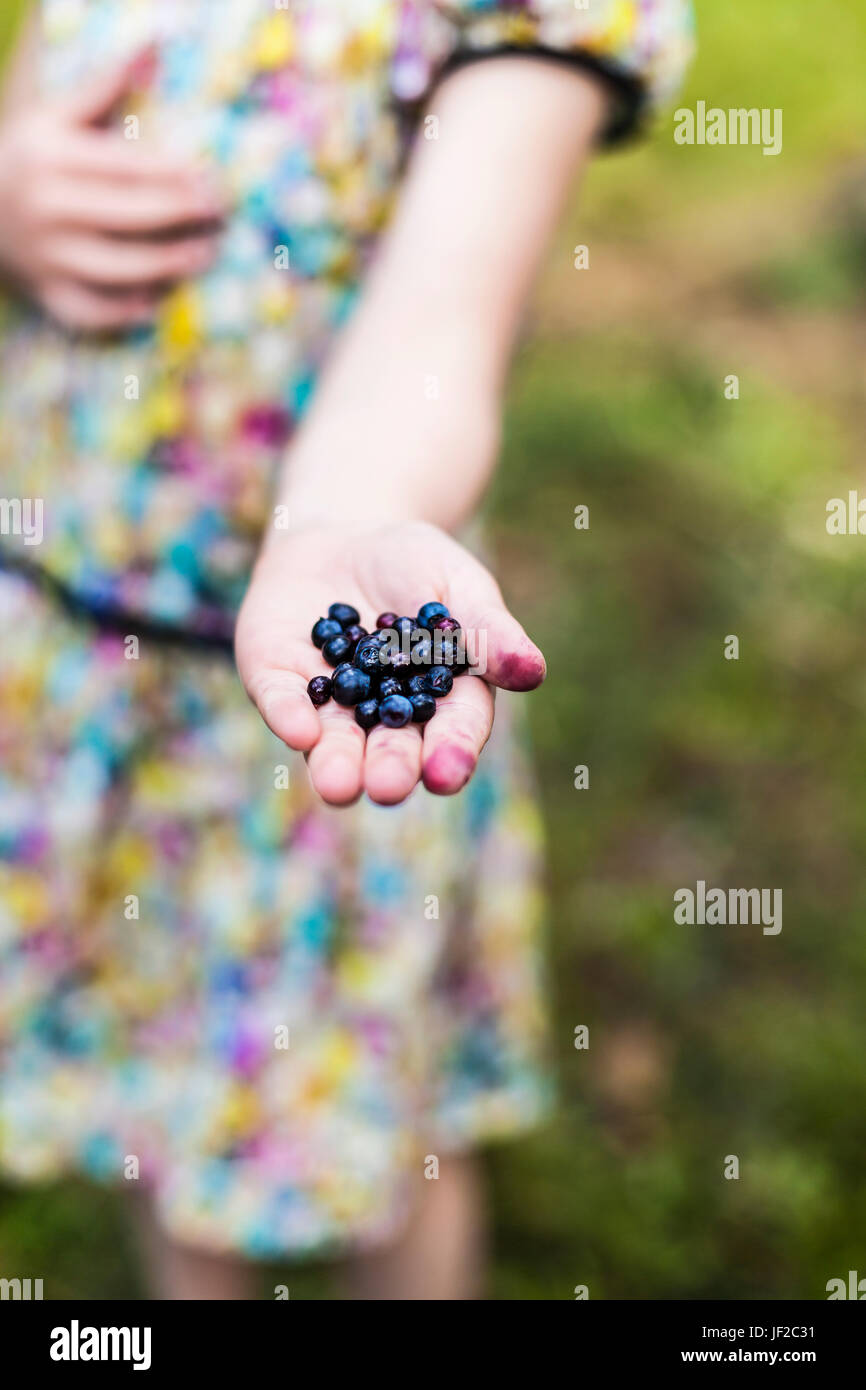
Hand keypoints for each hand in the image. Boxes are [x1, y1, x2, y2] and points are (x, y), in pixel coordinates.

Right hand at [0, 46, 224, 329]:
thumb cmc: (29, 159)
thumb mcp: (54, 116)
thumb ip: (103, 86)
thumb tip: (152, 46)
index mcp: (53, 158)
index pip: (126, 168)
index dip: (175, 175)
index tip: (214, 177)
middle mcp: (49, 208)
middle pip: (129, 216)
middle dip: (181, 215)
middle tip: (220, 213)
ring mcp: (47, 256)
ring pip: (117, 268)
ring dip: (167, 265)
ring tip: (204, 254)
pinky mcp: (47, 293)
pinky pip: (89, 311)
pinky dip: (122, 312)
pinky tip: (154, 302)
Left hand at [235, 521, 545, 805]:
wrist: (341, 533)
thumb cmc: (417, 565)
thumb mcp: (461, 585)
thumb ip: (489, 631)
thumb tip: (532, 671)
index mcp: (441, 700)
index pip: (452, 732)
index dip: (450, 754)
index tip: (447, 774)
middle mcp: (384, 716)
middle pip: (391, 749)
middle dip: (390, 768)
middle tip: (388, 787)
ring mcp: (329, 703)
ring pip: (334, 742)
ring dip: (336, 765)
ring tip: (339, 785)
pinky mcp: (277, 681)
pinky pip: (282, 701)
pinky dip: (289, 714)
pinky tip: (298, 729)